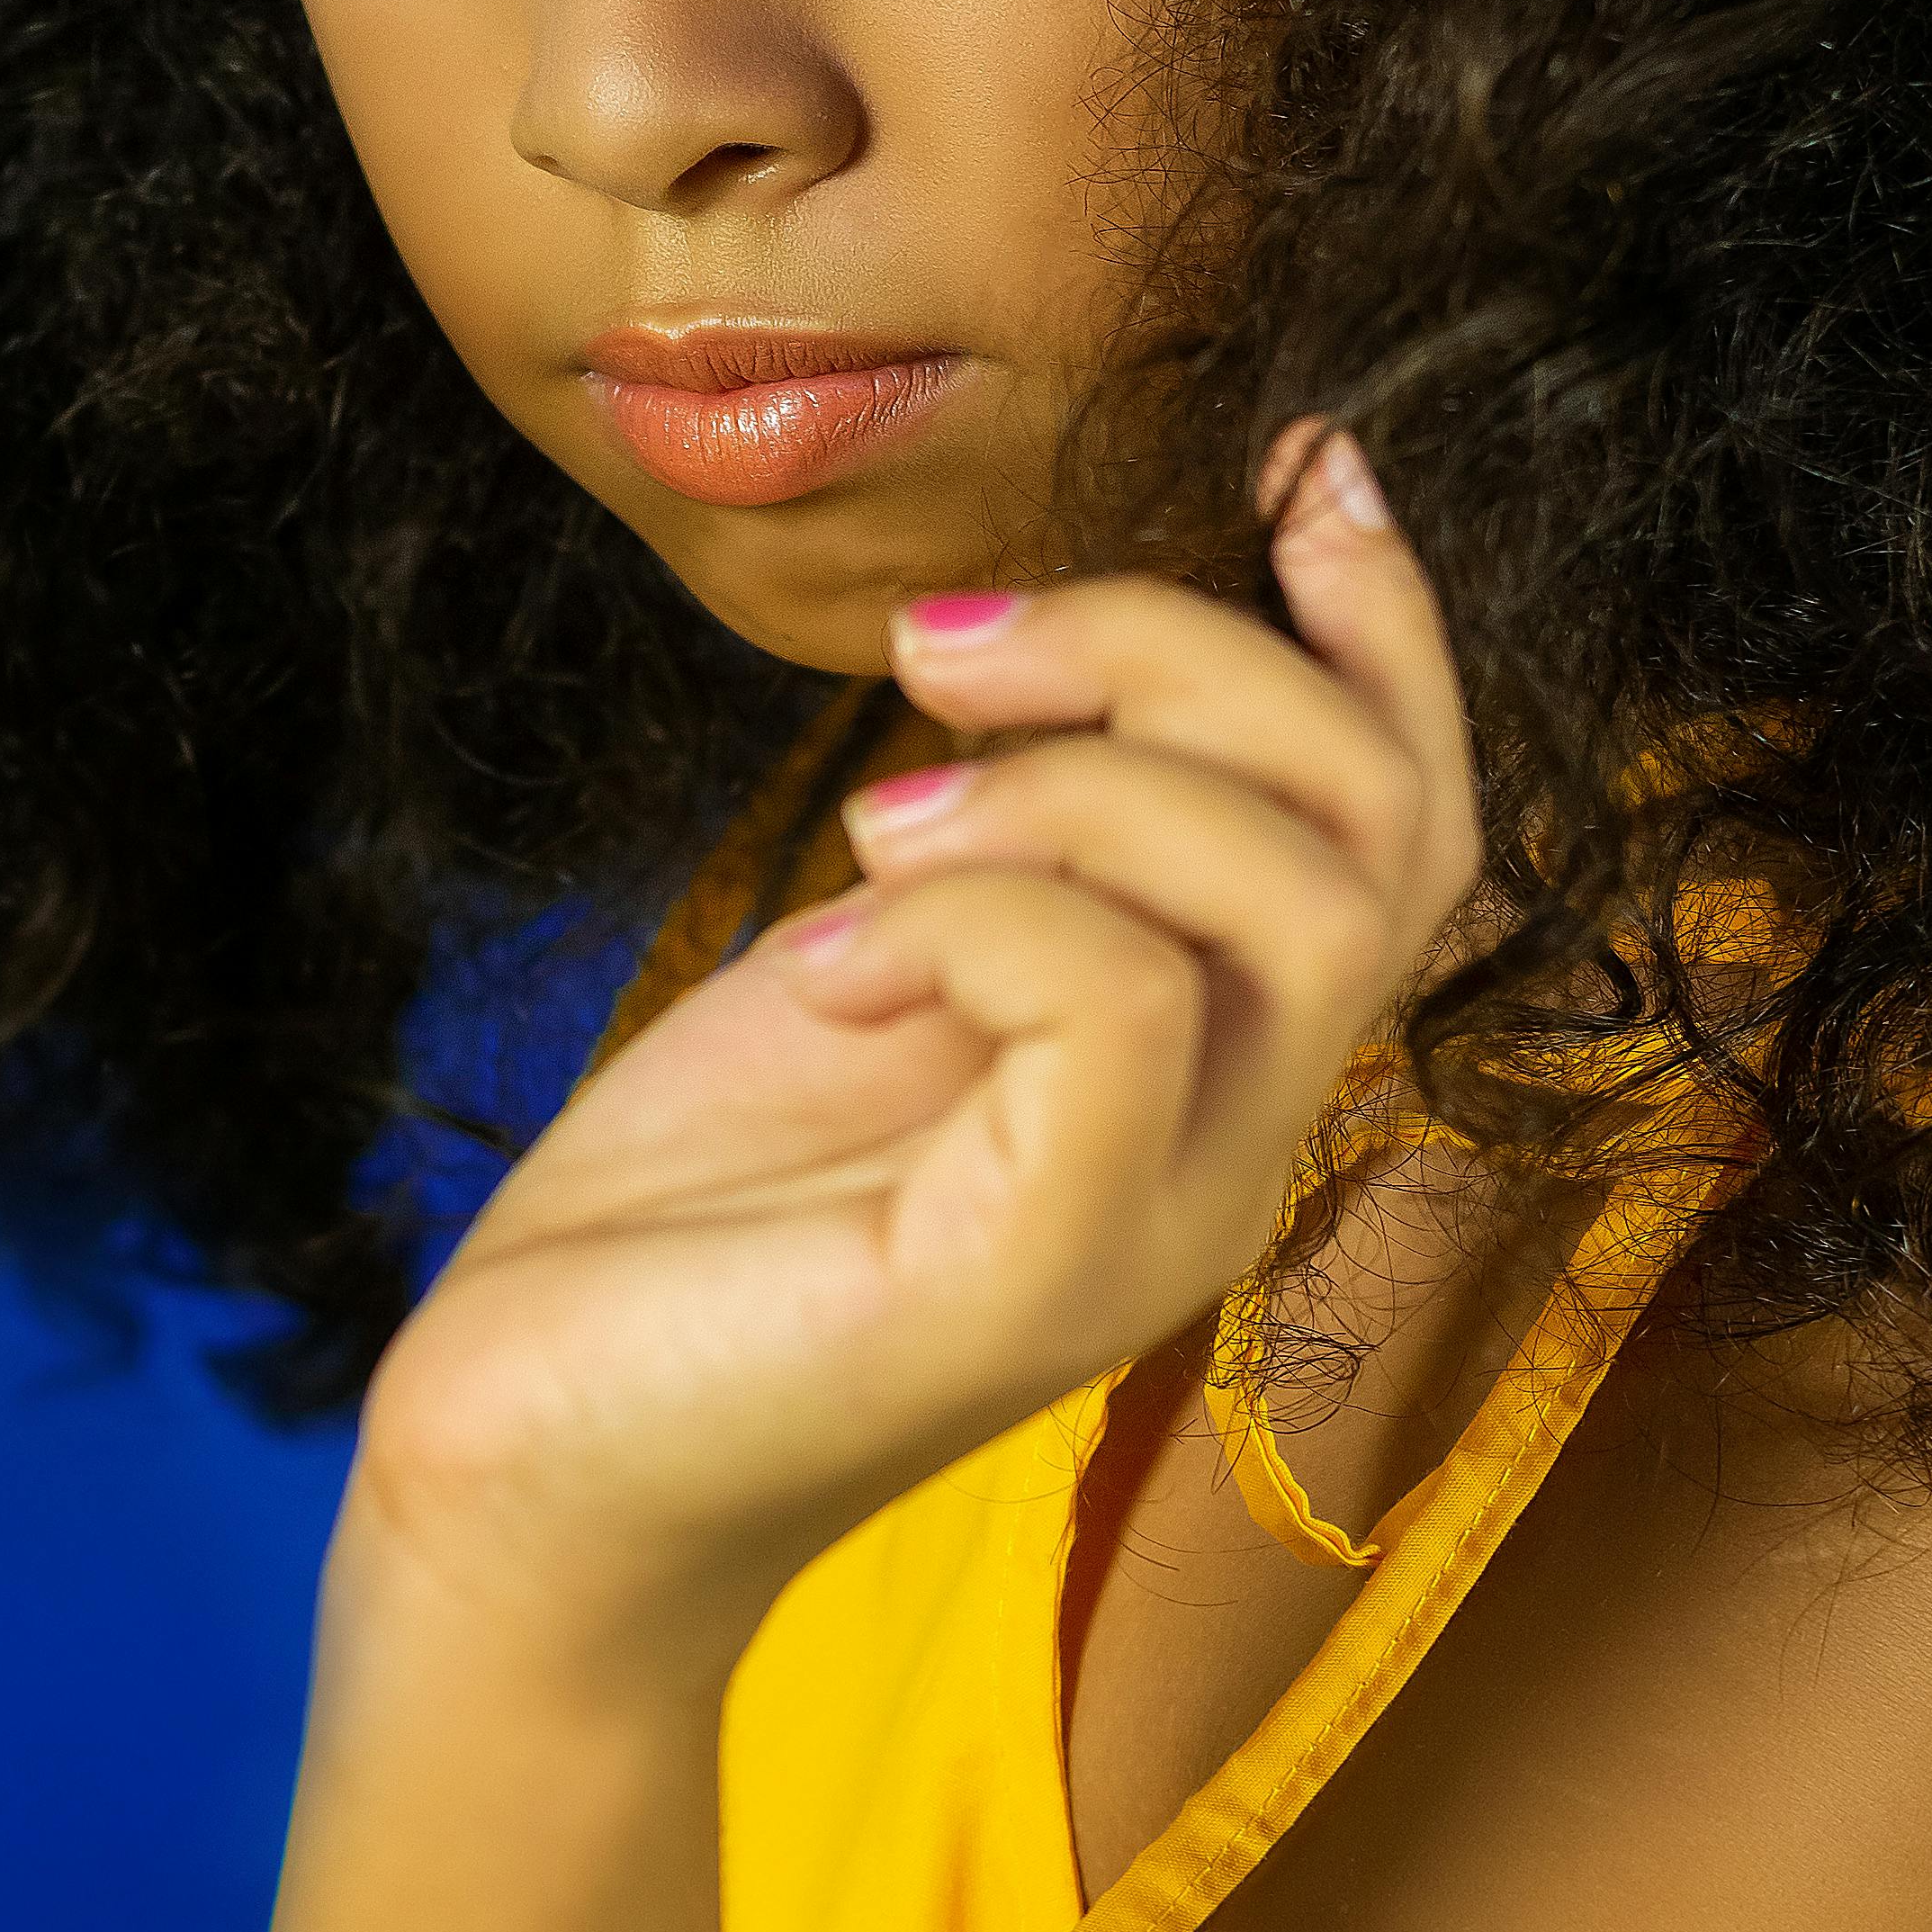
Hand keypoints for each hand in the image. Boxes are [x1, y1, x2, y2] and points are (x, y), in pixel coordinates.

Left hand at [337, 434, 1483, 1699]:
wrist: (526, 1471)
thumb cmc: (682, 1231)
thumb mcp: (863, 981)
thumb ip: (994, 860)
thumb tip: (1022, 671)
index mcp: (1204, 1080)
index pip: (1405, 833)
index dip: (1387, 628)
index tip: (1298, 460)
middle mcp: (1228, 1161)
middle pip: (1379, 830)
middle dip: (1186, 655)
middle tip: (948, 651)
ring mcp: (1155, 1232)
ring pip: (1281, 899)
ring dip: (1073, 784)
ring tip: (877, 826)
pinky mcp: (1038, 1282)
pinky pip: (1113, 1002)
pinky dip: (968, 919)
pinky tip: (824, 970)